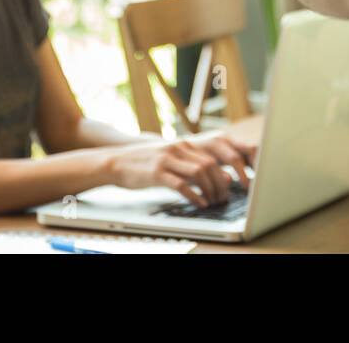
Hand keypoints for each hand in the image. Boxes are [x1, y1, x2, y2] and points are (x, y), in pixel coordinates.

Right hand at [105, 133, 256, 206]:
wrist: (115, 162)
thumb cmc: (145, 165)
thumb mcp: (172, 161)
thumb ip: (195, 166)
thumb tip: (224, 176)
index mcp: (184, 145)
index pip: (214, 156)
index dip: (227, 172)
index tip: (232, 187)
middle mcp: (178, 149)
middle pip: (210, 164)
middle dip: (221, 184)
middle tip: (224, 198)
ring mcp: (167, 159)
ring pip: (199, 172)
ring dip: (211, 190)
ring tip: (213, 202)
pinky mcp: (157, 173)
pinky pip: (181, 184)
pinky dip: (194, 195)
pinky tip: (199, 203)